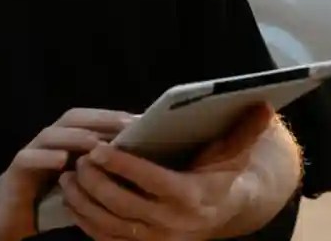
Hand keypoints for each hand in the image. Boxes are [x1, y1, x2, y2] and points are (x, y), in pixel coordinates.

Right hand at [0, 108, 132, 240]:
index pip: (91, 121)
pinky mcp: (15, 171)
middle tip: (127, 123)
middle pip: (72, 119)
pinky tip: (62, 160)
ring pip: (51, 134)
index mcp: (65, 144)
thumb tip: (138, 174)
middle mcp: (48, 143)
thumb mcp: (78, 189)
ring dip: (75, 136)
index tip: (144, 122)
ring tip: (98, 142)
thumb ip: (99, 177)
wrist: (3, 217)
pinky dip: (44, 157)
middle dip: (100, 118)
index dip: (114, 118)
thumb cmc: (44, 204)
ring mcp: (30, 153)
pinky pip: (27, 158)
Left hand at [58, 103, 273, 240]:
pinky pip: (108, 240)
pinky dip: (86, 223)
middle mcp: (174, 224)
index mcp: (191, 196)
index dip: (123, 166)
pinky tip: (71, 202)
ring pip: (112, 225)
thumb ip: (244, 130)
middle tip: (77, 160)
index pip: (151, 181)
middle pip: (125, 205)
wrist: (228, 211)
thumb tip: (263, 103)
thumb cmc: (223, 172)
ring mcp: (158, 240)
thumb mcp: (234, 152)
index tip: (98, 148)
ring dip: (84, 203)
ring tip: (67, 178)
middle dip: (96, 183)